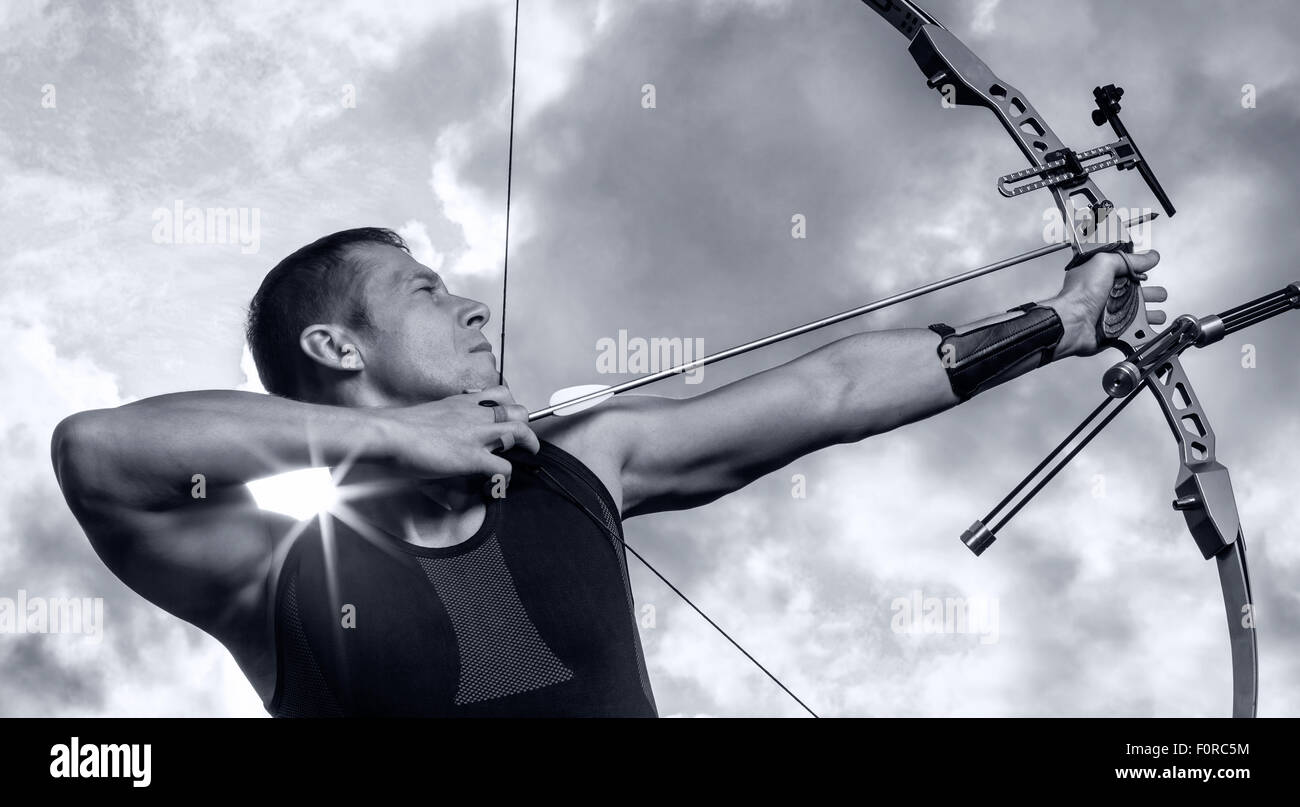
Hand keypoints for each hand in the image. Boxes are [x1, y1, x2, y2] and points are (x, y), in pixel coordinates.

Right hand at [374, 386, 538, 481]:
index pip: (500, 392)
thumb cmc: (400, 426)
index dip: (510, 405)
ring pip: (520, 432)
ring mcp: (477, 435)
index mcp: (463, 402)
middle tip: (523, 438)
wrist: (389, 433)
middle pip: (518, 411)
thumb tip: (443, 433)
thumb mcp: (430, 414)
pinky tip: (498, 482)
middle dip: (525, 424)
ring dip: (528, 445)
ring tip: (528, 454)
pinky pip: (504, 467)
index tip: (508, 416)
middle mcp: (475, 414)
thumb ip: (444, 419)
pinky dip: (506, 476)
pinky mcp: (473, 457)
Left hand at [1042, 249, 1161, 357]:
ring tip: (1159, 314)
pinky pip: (1134, 330)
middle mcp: (1106, 295)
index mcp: (1102, 277)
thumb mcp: (1104, 263)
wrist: (1073, 323)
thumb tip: (1149, 257)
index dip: (1139, 272)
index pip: (1126, 273)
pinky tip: (1153, 327)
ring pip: (1137, 313)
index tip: (1149, 273)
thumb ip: (1128, 259)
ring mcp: (1110, 314)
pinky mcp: (1114, 330)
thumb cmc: (1080, 294)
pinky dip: (1146, 329)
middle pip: (1135, 293)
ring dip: (1152, 313)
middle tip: (1159, 294)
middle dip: (1151, 293)